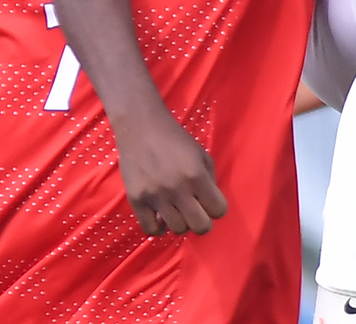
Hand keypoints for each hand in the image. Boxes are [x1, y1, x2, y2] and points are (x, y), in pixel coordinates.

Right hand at [112, 109, 229, 234]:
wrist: (140, 126)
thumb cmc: (174, 138)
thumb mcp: (200, 154)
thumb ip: (209, 180)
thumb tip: (210, 206)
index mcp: (197, 175)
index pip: (219, 210)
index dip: (215, 207)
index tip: (207, 201)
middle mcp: (177, 188)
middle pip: (201, 227)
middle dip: (202, 221)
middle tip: (194, 211)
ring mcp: (155, 196)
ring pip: (177, 229)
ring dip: (180, 222)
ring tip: (175, 210)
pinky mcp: (136, 199)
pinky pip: (151, 230)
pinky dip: (158, 228)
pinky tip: (160, 217)